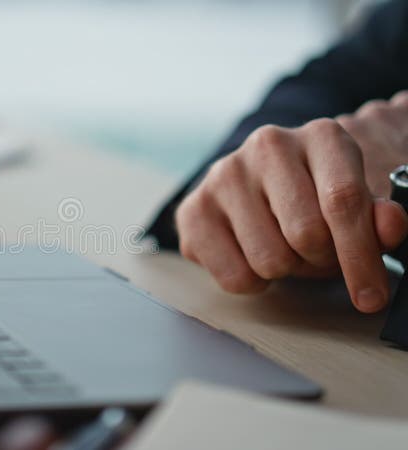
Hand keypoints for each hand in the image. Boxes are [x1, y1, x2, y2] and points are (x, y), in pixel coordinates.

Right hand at [175, 91, 407, 312]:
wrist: (255, 191)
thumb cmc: (314, 200)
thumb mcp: (356, 207)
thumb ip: (379, 218)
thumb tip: (390, 225)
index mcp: (321, 135)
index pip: (344, 200)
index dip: (361, 256)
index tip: (371, 297)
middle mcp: (268, 145)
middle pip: (306, 234)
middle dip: (319, 261)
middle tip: (317, 255)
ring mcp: (224, 175)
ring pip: (269, 261)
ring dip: (285, 272)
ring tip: (283, 250)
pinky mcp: (193, 208)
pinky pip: (233, 276)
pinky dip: (251, 282)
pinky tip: (252, 256)